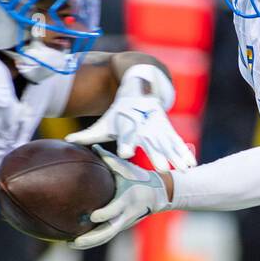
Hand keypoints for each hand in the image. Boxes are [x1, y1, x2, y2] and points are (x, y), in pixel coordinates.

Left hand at [67, 64, 194, 171]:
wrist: (138, 90)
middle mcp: (145, 129)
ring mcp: (158, 129)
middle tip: (161, 169)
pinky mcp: (167, 130)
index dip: (126, 145)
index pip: (127, 138)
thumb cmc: (118, 114)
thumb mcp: (103, 124)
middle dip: (157, 155)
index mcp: (129, 127)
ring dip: (177, 158)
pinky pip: (177, 144)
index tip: (126, 154)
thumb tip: (67, 139)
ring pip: (169, 145)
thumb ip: (87, 135)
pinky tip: (192, 165)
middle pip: (151, 144)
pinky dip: (185, 153)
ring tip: (185, 170)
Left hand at [70, 148, 169, 249]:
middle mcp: (125, 214)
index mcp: (127, 200)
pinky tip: (77, 240)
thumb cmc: (139, 177)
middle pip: (108, 231)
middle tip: (74, 242)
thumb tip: (93, 146)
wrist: (158, 193)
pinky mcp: (121, 225)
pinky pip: (106, 234)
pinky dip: (93, 239)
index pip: (115, 210)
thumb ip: (109, 159)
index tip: (92, 217)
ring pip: (106, 236)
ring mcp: (124, 222)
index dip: (104, 214)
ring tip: (70, 244)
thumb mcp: (126, 168)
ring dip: (89, 242)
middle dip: (91, 238)